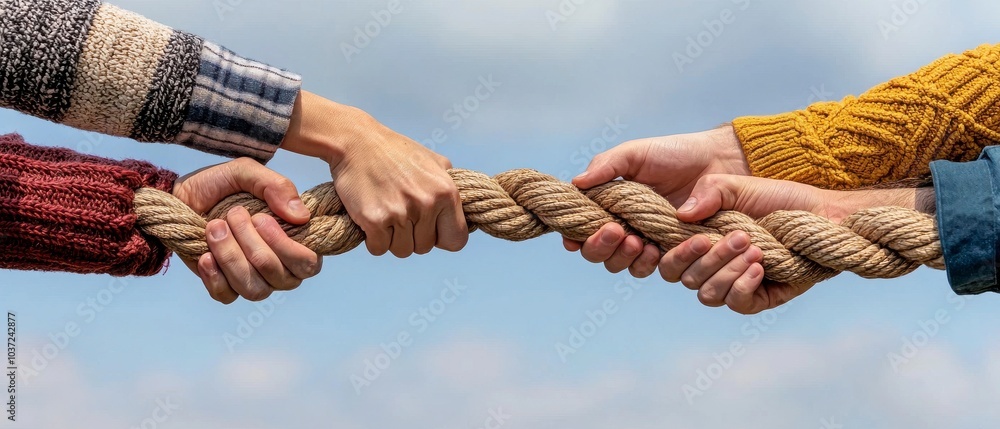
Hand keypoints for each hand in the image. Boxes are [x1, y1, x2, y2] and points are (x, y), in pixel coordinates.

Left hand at [172, 158, 321, 303]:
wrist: (181, 196)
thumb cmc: (220, 185)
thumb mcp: (246, 173)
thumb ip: (276, 186)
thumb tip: (301, 216)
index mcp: (294, 240)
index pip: (308, 265)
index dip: (289, 249)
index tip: (261, 219)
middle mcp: (279, 266)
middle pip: (280, 277)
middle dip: (253, 246)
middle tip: (234, 214)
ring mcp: (252, 279)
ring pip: (254, 289)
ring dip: (231, 257)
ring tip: (214, 227)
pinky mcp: (225, 286)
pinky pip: (227, 296)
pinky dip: (215, 276)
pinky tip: (205, 254)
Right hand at [280, 91, 468, 257]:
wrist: (356, 141)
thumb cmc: (395, 152)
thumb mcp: (434, 162)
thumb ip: (450, 187)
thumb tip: (463, 212)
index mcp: (446, 192)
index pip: (457, 240)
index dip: (442, 238)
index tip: (431, 230)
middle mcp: (426, 204)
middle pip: (425, 247)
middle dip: (413, 237)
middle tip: (400, 214)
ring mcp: (400, 212)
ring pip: (402, 251)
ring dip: (392, 239)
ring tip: (386, 213)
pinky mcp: (374, 219)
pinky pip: (378, 249)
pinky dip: (373, 240)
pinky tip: (371, 218)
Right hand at [563, 126, 750, 276]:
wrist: (718, 162)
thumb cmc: (674, 153)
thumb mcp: (635, 154)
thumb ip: (606, 166)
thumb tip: (577, 183)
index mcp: (608, 204)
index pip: (582, 228)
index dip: (574, 237)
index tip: (575, 238)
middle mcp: (622, 226)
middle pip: (596, 252)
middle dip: (599, 247)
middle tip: (615, 231)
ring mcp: (645, 241)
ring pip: (620, 264)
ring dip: (622, 257)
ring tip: (636, 241)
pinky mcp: (669, 251)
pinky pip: (651, 268)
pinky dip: (647, 263)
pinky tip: (655, 250)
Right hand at [660, 174, 931, 313]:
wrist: (820, 214)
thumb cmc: (776, 198)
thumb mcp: (736, 186)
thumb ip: (708, 192)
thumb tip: (682, 215)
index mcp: (696, 243)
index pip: (666, 261)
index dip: (665, 257)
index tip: (689, 239)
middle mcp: (709, 267)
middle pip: (683, 278)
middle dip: (706, 258)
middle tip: (738, 236)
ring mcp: (732, 284)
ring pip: (707, 294)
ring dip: (726, 270)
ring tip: (753, 248)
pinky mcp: (759, 297)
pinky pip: (737, 304)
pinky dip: (743, 285)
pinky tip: (759, 266)